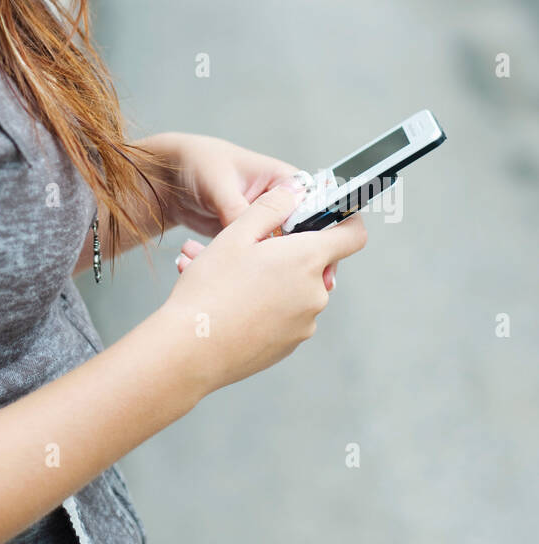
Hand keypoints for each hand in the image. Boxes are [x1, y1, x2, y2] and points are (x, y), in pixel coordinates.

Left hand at [140, 131, 335, 288]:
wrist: (168, 177)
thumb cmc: (198, 163)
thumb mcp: (220, 184)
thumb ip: (240, 210)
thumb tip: (258, 242)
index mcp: (283, 180)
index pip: (317, 209)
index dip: (320, 236)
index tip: (314, 259)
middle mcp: (279, 204)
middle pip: (303, 238)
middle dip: (298, 261)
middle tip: (295, 285)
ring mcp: (264, 224)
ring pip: (279, 253)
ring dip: (265, 269)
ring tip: (248, 283)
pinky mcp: (248, 240)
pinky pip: (255, 259)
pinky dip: (243, 270)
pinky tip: (222, 275)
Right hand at [161, 181, 366, 399]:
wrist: (190, 351)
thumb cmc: (210, 291)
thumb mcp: (236, 234)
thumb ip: (271, 207)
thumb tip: (296, 192)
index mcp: (307, 260)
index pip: (353, 234)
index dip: (345, 220)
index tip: (328, 215)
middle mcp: (314, 294)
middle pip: (313, 261)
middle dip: (281, 251)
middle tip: (242, 247)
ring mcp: (303, 324)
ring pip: (290, 288)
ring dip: (264, 278)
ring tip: (219, 275)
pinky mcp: (288, 345)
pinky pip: (281, 315)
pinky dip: (261, 304)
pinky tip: (225, 301)